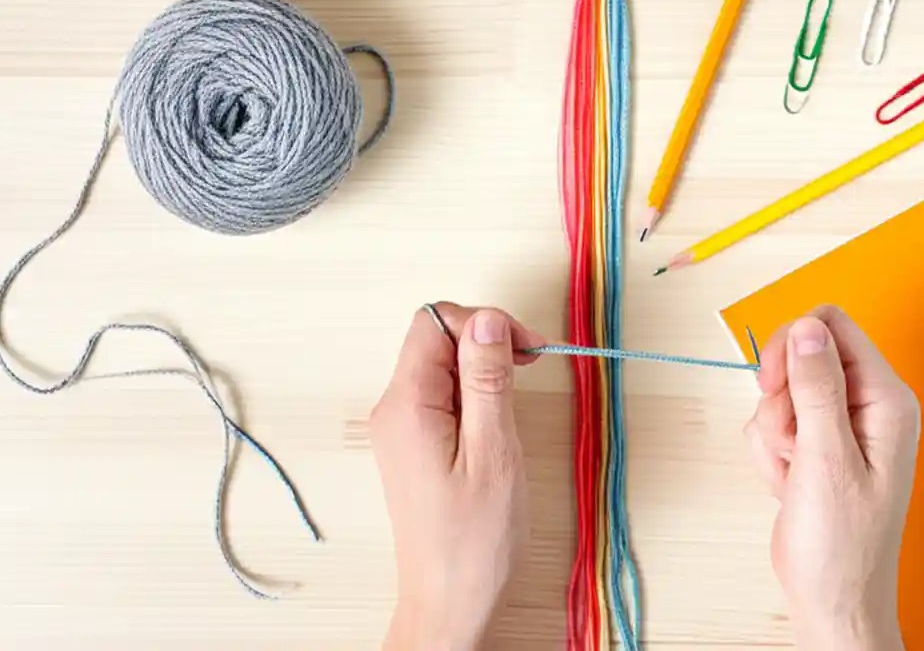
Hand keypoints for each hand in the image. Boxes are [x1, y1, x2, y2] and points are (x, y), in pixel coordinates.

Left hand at [372, 303, 544, 650]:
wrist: (450, 602)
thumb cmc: (475, 541)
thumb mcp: (493, 452)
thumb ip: (487, 380)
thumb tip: (487, 321)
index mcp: (407, 405)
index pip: (434, 322)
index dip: (484, 323)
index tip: (527, 350)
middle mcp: (393, 410)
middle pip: (436, 340)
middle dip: (486, 344)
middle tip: (529, 370)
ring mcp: (400, 428)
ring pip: (442, 367)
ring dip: (483, 373)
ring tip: (512, 412)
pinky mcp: (413, 445)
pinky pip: (442, 397)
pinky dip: (474, 397)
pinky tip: (495, 428)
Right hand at [744, 306, 919, 650]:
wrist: (831, 597)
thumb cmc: (841, 544)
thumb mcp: (826, 460)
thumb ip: (817, 388)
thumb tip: (807, 328)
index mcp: (886, 400)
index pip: (831, 327)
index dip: (793, 346)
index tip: (773, 384)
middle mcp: (867, 406)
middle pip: (800, 355)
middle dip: (780, 398)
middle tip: (790, 442)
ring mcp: (839, 426)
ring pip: (781, 392)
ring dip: (773, 433)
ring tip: (794, 475)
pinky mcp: (815, 445)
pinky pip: (773, 422)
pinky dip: (770, 452)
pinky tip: (789, 485)